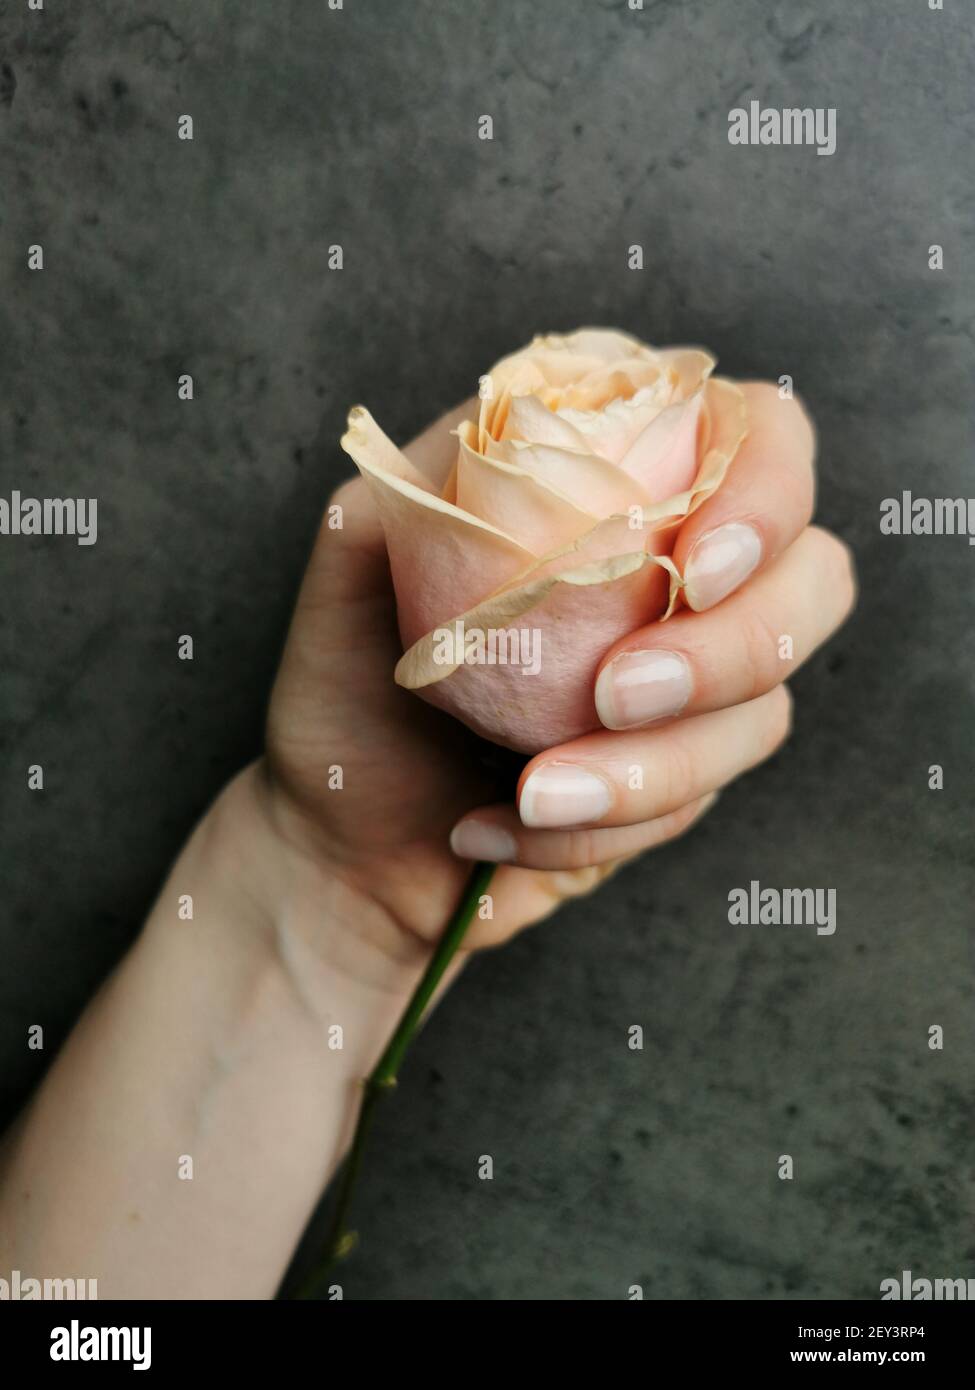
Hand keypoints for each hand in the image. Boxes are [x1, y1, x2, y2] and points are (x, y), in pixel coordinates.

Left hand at [258, 383, 855, 955]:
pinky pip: (693, 806)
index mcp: (620, 485)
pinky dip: (602, 829)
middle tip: (614, 695)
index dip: (765, 493)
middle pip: (812, 582)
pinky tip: (496, 828)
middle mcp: (677, 576)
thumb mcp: (357, 554)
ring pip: (764, 714)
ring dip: (652, 768)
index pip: (760, 440)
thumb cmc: (344, 687)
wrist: (337, 840)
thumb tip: (512, 415)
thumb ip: (431, 470)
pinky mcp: (677, 782)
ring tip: (531, 794)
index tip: (696, 566)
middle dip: (732, 648)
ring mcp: (690, 688)